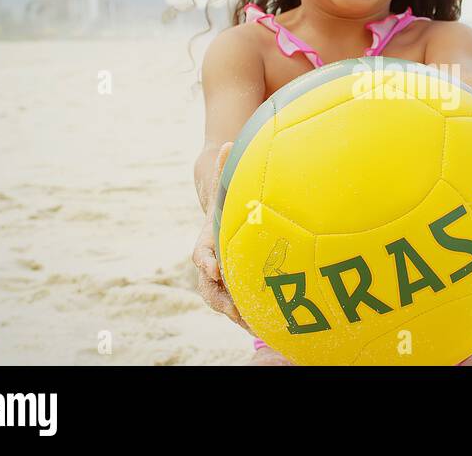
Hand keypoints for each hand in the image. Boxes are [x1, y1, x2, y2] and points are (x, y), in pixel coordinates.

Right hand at [192, 142, 250, 329]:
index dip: (206, 261)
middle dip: (222, 300)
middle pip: (208, 286)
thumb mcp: (227, 177)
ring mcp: (222, 274)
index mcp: (208, 237)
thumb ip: (226, 164)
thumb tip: (229, 143)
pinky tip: (270, 327)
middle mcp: (211, 260)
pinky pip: (239, 302)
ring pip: (223, 299)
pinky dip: (250, 315)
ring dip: (237, 314)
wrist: (223, 205)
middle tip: (238, 312)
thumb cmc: (228, 191)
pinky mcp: (236, 282)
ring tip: (256, 326)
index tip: (213, 268)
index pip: (201, 253)